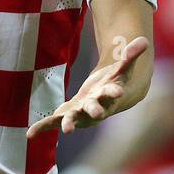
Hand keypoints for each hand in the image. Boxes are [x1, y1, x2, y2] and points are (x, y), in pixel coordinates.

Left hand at [26, 35, 148, 138]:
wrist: (108, 100)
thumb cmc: (115, 82)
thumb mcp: (122, 67)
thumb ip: (131, 55)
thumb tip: (144, 40)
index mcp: (109, 97)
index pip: (113, 94)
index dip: (115, 92)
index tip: (119, 92)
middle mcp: (95, 108)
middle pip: (95, 110)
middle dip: (95, 112)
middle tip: (96, 115)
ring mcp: (80, 113)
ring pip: (74, 119)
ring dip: (69, 123)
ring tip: (66, 129)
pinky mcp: (67, 113)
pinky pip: (53, 122)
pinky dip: (42, 127)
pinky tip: (30, 134)